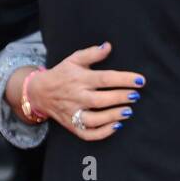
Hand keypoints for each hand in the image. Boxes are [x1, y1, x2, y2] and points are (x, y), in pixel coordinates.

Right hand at [22, 42, 144, 140]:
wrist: (39, 92)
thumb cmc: (61, 74)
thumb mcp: (73, 60)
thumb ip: (92, 54)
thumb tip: (108, 46)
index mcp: (79, 79)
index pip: (105, 79)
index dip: (124, 79)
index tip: (140, 80)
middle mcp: (76, 97)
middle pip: (101, 100)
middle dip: (121, 98)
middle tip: (135, 96)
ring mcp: (73, 113)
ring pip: (94, 119)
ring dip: (113, 116)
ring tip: (128, 111)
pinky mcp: (71, 125)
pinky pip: (87, 134)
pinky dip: (103, 133)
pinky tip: (116, 125)